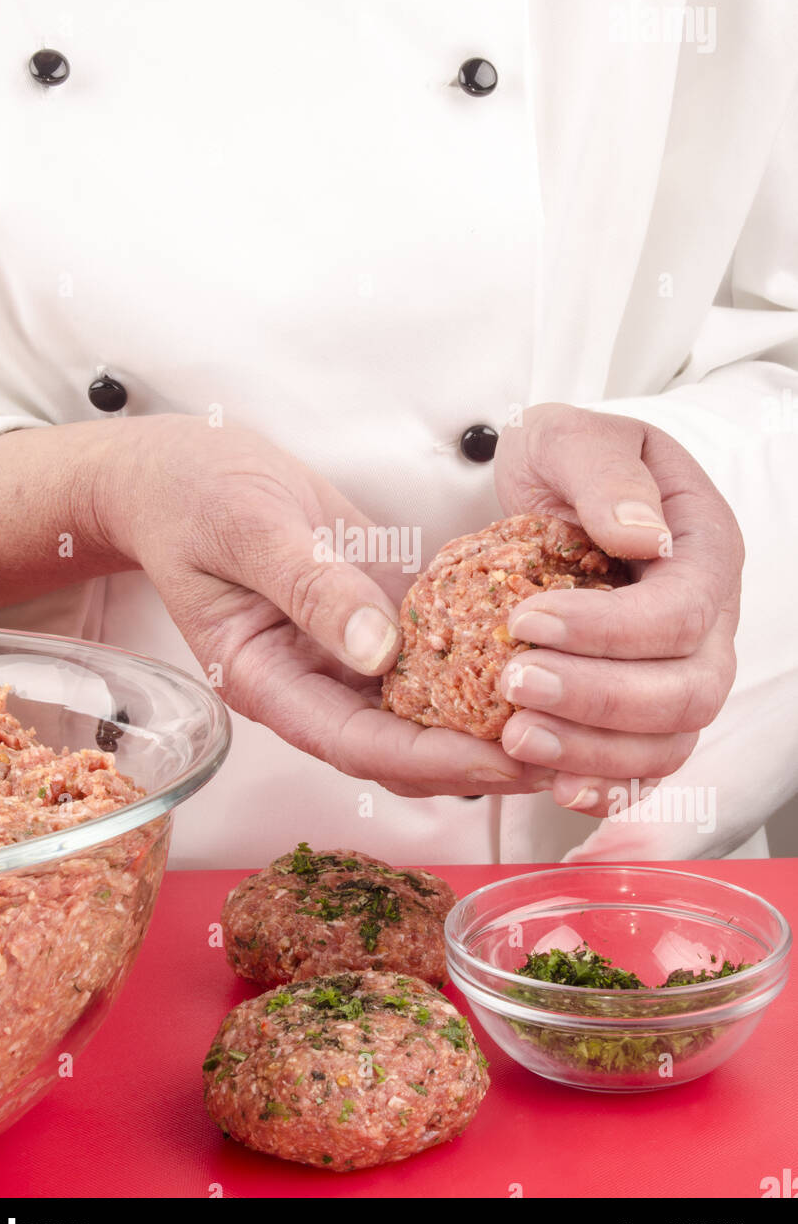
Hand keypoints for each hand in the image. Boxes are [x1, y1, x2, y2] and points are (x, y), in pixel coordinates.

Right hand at [99, 415, 549, 796]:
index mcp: (268, 680)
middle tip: (561, 753)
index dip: (429, 759)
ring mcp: (347, 657)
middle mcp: (314, 683)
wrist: (182, 471)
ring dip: (490, 723)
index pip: (357, 745)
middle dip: (478, 760)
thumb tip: (377, 648)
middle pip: (403, 749)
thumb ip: (309, 586)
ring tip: (568, 721)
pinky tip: (540, 657)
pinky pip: (434, 658)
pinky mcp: (377, 619)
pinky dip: (483, 665)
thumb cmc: (194, 497)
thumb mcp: (247, 528)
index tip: (498, 758)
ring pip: (426, 715)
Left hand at [493, 403, 743, 815]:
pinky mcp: (644, 710)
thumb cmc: (565, 461)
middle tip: (514, 683)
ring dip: (594, 751)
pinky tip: (554, 786)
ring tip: (516, 738)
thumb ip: (603, 475)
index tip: (527, 620)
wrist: (551, 489)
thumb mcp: (570, 437)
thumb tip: (640, 536)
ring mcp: (682, 671)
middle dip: (599, 698)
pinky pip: (645, 767)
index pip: (682, 611)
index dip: (610, 629)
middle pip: (688, 691)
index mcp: (703, 549)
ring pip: (670, 741)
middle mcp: (708, 620)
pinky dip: (607, 786)